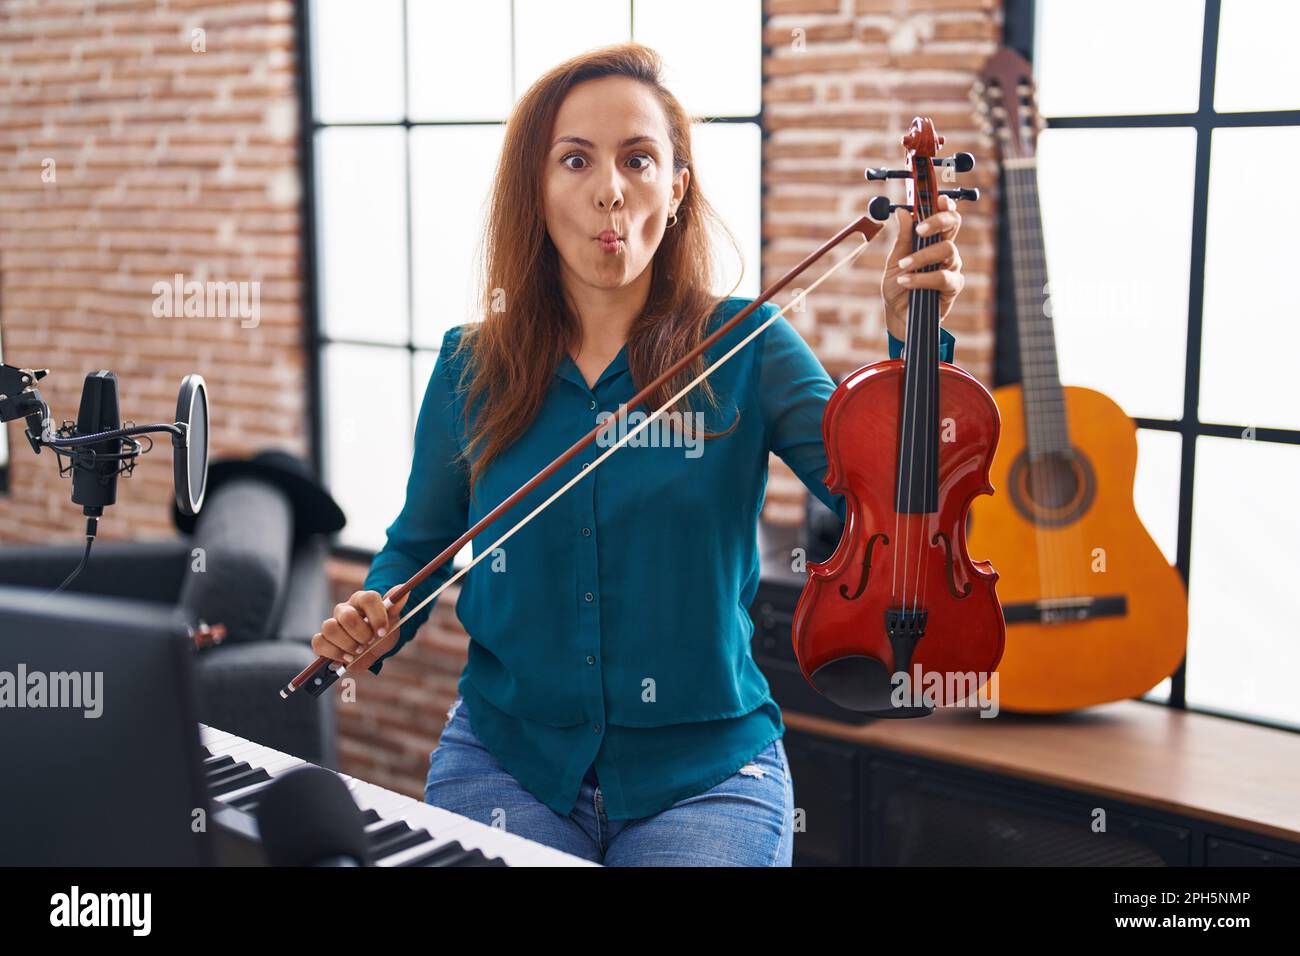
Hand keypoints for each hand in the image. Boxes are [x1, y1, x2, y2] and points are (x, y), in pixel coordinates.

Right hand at [312, 586, 409, 671]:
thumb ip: (395, 606)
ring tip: (358, 651)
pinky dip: (333, 653)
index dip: (377, 616)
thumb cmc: (382, 632)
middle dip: (361, 634)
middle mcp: (344, 609)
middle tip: (369, 642)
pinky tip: (347, 658)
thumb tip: (404, 589)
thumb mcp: (392, 621)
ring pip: (330, 628)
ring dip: (347, 644)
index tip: (382, 632)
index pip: (368, 598)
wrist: (373, 649)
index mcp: (362, 600)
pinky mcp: (323, 639)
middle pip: (347, 616)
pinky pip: (319, 642)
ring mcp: (331, 623)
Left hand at [881, 194, 964, 341]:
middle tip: (920, 229)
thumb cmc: (898, 286)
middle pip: (954, 225)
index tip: (937, 198)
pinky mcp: (953, 287)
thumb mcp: (894, 260)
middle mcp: (946, 250)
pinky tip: (906, 281)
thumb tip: (902, 212)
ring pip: (947, 250)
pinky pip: (942, 277)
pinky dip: (922, 278)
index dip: (945, 205)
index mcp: (932, 240)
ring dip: (922, 257)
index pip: (945, 216)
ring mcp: (952, 267)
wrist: (897, 315)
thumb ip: (902, 238)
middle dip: (938, 221)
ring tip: (903, 268)